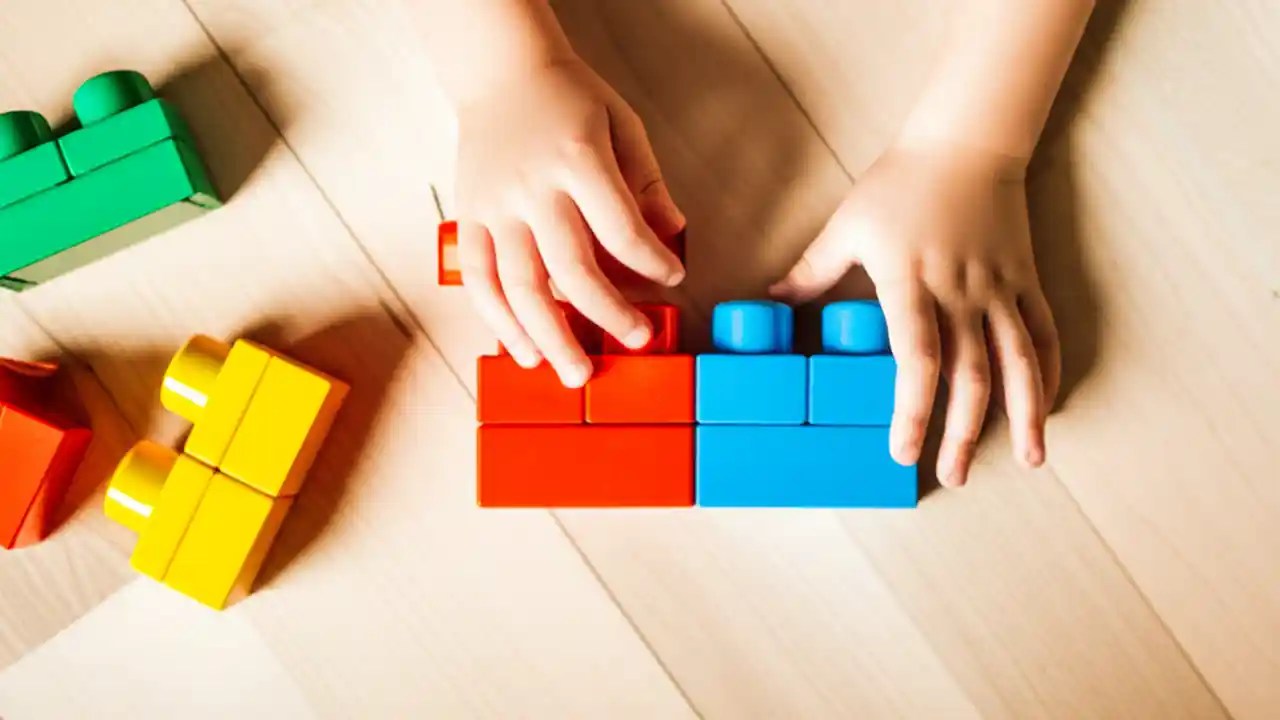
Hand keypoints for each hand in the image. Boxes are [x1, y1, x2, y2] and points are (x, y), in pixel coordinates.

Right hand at [453, 56, 685, 386]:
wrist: (499, 70)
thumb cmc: (567, 97)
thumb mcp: (622, 125)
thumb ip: (647, 183)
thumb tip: (671, 234)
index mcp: (578, 159)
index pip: (621, 229)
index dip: (651, 262)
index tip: (671, 278)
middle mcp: (532, 187)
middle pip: (571, 269)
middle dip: (608, 314)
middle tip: (635, 341)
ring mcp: (494, 206)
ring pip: (520, 286)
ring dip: (549, 336)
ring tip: (575, 372)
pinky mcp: (468, 217)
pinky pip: (479, 279)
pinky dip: (500, 319)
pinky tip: (524, 348)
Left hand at [772, 145, 1060, 486]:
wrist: (966, 142)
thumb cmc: (900, 183)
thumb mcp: (847, 224)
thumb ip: (813, 269)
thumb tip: (773, 300)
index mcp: (911, 283)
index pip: (916, 359)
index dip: (912, 409)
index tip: (902, 450)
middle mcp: (961, 294)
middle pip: (969, 375)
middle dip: (961, 431)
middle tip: (951, 475)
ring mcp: (999, 289)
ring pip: (1017, 362)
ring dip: (1023, 414)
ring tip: (1028, 460)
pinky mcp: (1025, 280)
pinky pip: (1043, 333)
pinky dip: (1046, 373)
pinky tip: (1044, 409)